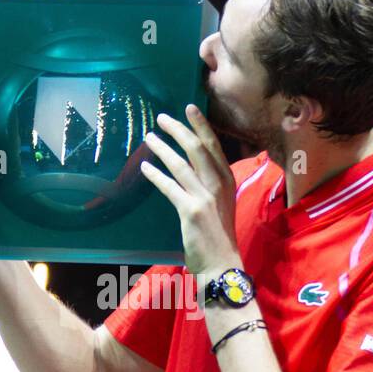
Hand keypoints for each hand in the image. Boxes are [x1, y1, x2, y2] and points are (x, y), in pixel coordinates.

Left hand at [139, 105, 239, 276]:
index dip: (201, 125)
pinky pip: (169, 186)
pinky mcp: (191, 210)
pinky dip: (155, 175)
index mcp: (227, 179)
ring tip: (148, 137)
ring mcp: (206, 197)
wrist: (222, 263)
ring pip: (180, 163)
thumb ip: (210, 184)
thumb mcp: (222, 203)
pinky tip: (145, 167)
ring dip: (162, 147)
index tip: (189, 108)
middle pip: (197, 147)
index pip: (214, 145)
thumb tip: (193, 166)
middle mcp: (219, 184)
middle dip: (178, 129)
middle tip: (161, 118)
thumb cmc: (219, 235)